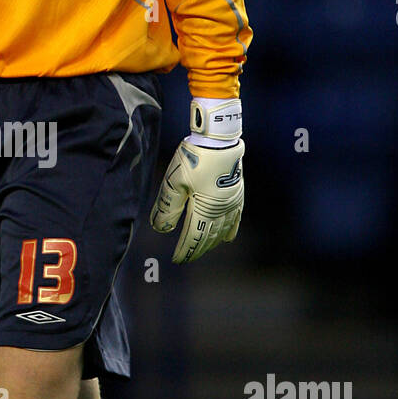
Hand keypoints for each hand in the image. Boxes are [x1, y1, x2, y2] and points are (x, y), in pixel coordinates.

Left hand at [150, 98, 243, 263]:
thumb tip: (160, 229)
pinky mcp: (237, 193)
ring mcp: (231, 202)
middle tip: (187, 257)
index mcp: (204, 209)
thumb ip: (167, 208)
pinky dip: (230, 230)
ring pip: (222, 230)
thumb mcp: (174, 182)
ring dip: (212, 242)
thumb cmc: (194, 158)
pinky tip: (227, 238)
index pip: (194, 237)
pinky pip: (236, 218)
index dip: (185, 250)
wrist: (218, 139)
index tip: (177, 259)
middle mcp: (220, 210)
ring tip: (203, 250)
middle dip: (197, 249)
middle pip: (209, 236)